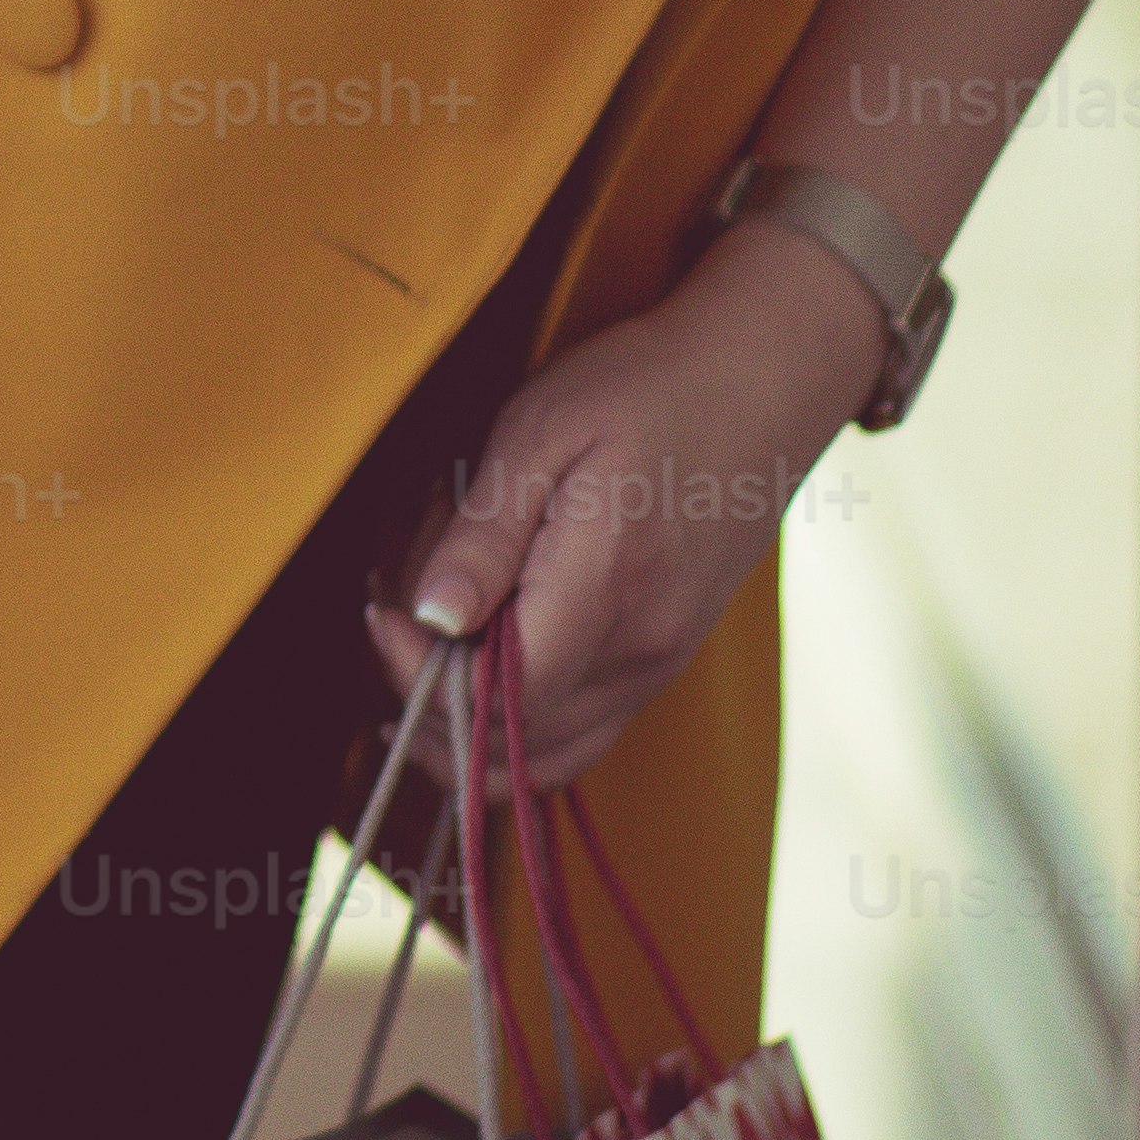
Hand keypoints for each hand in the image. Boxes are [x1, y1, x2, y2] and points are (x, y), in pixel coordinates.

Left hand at [366, 228, 868, 791]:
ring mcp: (659, 665)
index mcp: (609, 587)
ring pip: (545, 757)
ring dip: (466, 728)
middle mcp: (643, 649)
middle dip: (429, 698)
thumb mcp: (542, 431)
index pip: (501, 698)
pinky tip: (468, 679)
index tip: (380, 614)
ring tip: (412, 655)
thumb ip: (485, 534)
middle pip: (514, 742)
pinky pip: (579, 737)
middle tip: (385, 619)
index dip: (423, 678)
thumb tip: (429, 617)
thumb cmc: (644, 388)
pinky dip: (514, 730)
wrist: (759, 381)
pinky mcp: (662, 661)